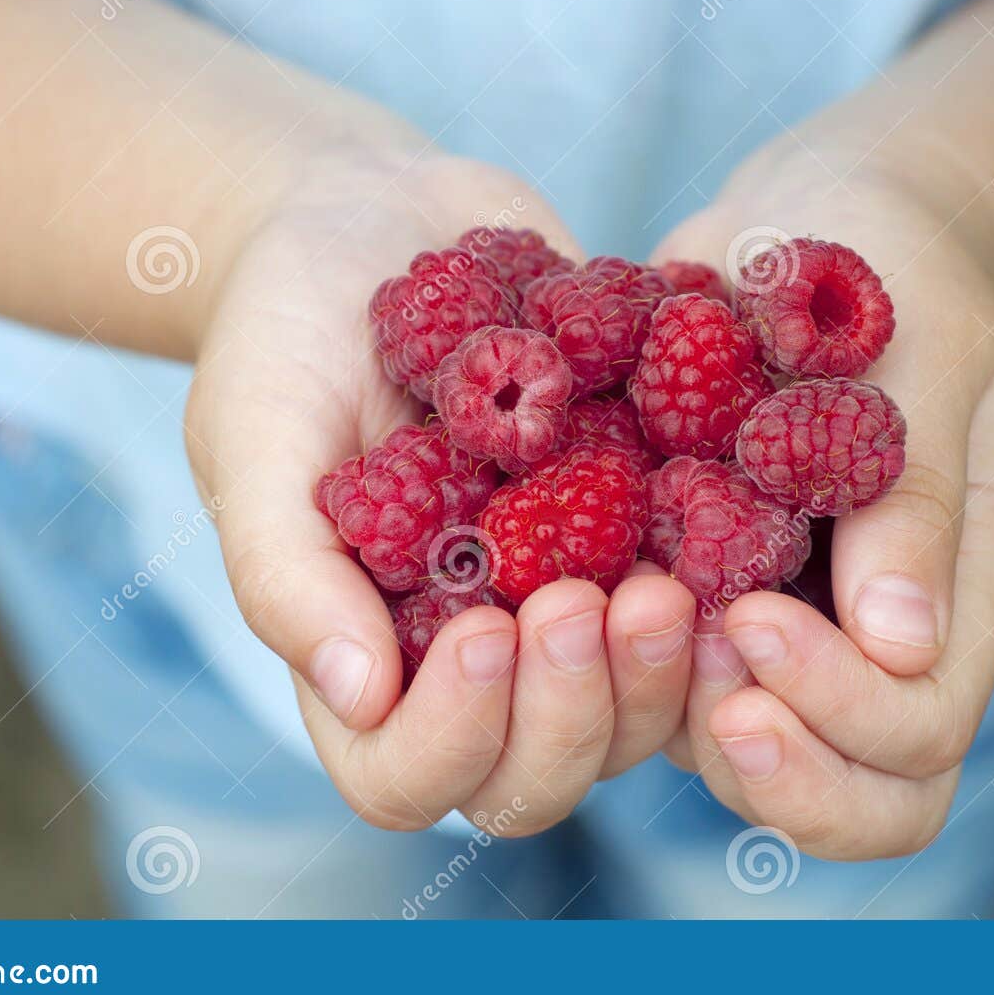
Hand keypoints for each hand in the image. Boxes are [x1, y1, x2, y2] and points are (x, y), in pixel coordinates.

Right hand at [185, 143, 694, 834]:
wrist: (378, 218)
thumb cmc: (287, 327)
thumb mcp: (257, 432)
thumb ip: (287, 568)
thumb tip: (355, 695)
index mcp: (369, 651)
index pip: (405, 776)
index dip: (455, 739)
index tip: (488, 627)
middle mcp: (473, 649)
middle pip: (543, 767)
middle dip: (578, 708)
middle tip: (594, 602)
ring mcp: (564, 596)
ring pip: (636, 710)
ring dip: (660, 672)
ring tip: (669, 582)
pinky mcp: (638, 532)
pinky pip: (701, 600)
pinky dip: (724, 588)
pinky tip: (736, 527)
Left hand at [652, 160, 993, 859]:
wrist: (806, 224)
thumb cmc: (892, 264)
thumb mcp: (926, 349)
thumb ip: (919, 492)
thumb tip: (904, 647)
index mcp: (951, 597)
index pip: (917, 737)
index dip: (839, 713)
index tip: (755, 619)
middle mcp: (863, 641)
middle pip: (849, 796)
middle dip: (767, 765)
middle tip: (694, 667)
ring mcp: (771, 625)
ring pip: (729, 751)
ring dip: (664, 710)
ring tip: (611, 604)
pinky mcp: (683, 590)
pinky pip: (642, 669)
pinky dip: (602, 650)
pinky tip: (558, 573)